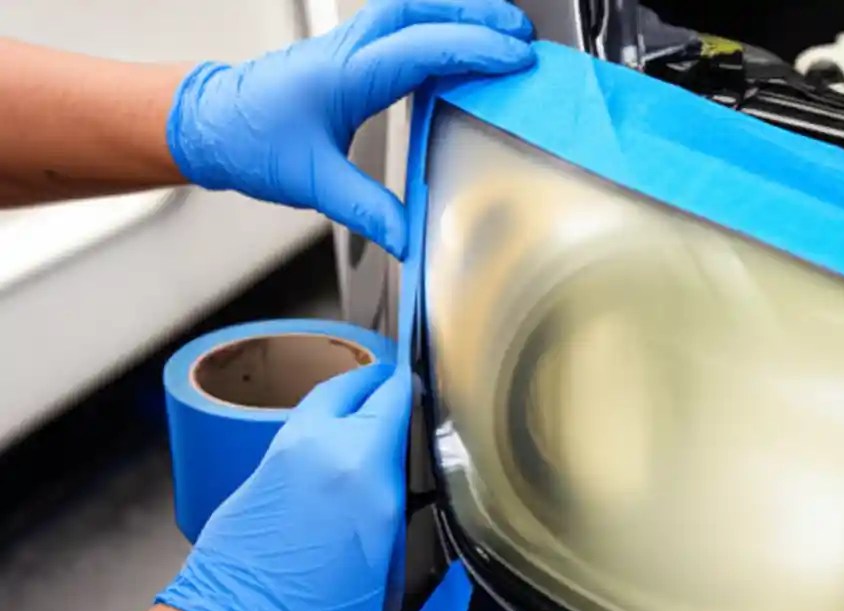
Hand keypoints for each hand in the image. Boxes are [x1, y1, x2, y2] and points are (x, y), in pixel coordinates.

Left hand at [158, 364, 411, 610]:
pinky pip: (293, 436)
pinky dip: (317, 432)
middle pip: (350, 386)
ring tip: (367, 417)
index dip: (415, 383)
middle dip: (376, 382)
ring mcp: (279, 458)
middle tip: (397, 386)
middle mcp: (317, 448)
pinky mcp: (253, 477)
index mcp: (362, 465)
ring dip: (344, 404)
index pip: (395, 395)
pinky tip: (332, 458)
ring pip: (317, 407)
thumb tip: (430, 513)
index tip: (428, 380)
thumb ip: (414, 519)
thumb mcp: (397, 575)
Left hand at [166, 0, 534, 257]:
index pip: (423, 49)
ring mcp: (347, 44)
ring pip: (411, 8)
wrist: (208, 125)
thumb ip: (366, 210)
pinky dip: (435, 24)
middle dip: (476, 15)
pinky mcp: (348, 51)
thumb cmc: (252, 143)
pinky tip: (456, 42)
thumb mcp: (312, 183)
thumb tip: (407, 238)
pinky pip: (399, 24)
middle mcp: (348, 48)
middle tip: (520, 34)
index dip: (475, 51)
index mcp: (345, 74)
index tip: (516, 59)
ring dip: (457, 11)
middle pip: (421, 9)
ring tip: (500, 28)